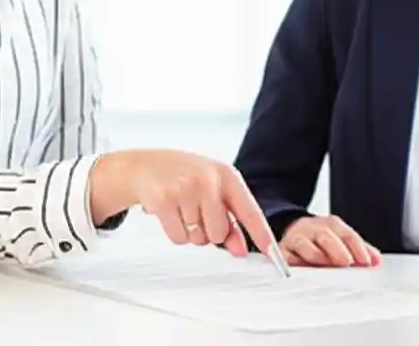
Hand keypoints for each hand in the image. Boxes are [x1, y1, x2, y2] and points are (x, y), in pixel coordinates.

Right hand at [89, 149, 276, 258]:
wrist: (145, 165)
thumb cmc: (185, 179)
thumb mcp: (213, 191)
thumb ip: (230, 220)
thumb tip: (240, 250)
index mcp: (226, 175)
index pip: (249, 210)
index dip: (262, 234)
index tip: (272, 253)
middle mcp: (208, 179)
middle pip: (219, 232)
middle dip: (209, 232)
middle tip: (197, 213)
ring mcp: (185, 188)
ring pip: (198, 238)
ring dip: (191, 232)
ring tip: (182, 209)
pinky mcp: (163, 200)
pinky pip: (179, 238)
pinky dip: (175, 233)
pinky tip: (170, 213)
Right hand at [280, 215, 381, 267]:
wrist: (291, 231)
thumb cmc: (320, 240)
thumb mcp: (340, 240)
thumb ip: (359, 250)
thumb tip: (376, 261)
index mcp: (330, 224)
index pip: (347, 234)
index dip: (358, 247)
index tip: (366, 261)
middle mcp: (313, 228)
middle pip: (326, 236)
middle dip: (337, 249)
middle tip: (347, 262)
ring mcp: (296, 238)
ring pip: (304, 243)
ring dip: (315, 254)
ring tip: (325, 264)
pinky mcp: (282, 250)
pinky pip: (285, 256)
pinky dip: (292, 262)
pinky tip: (300, 270)